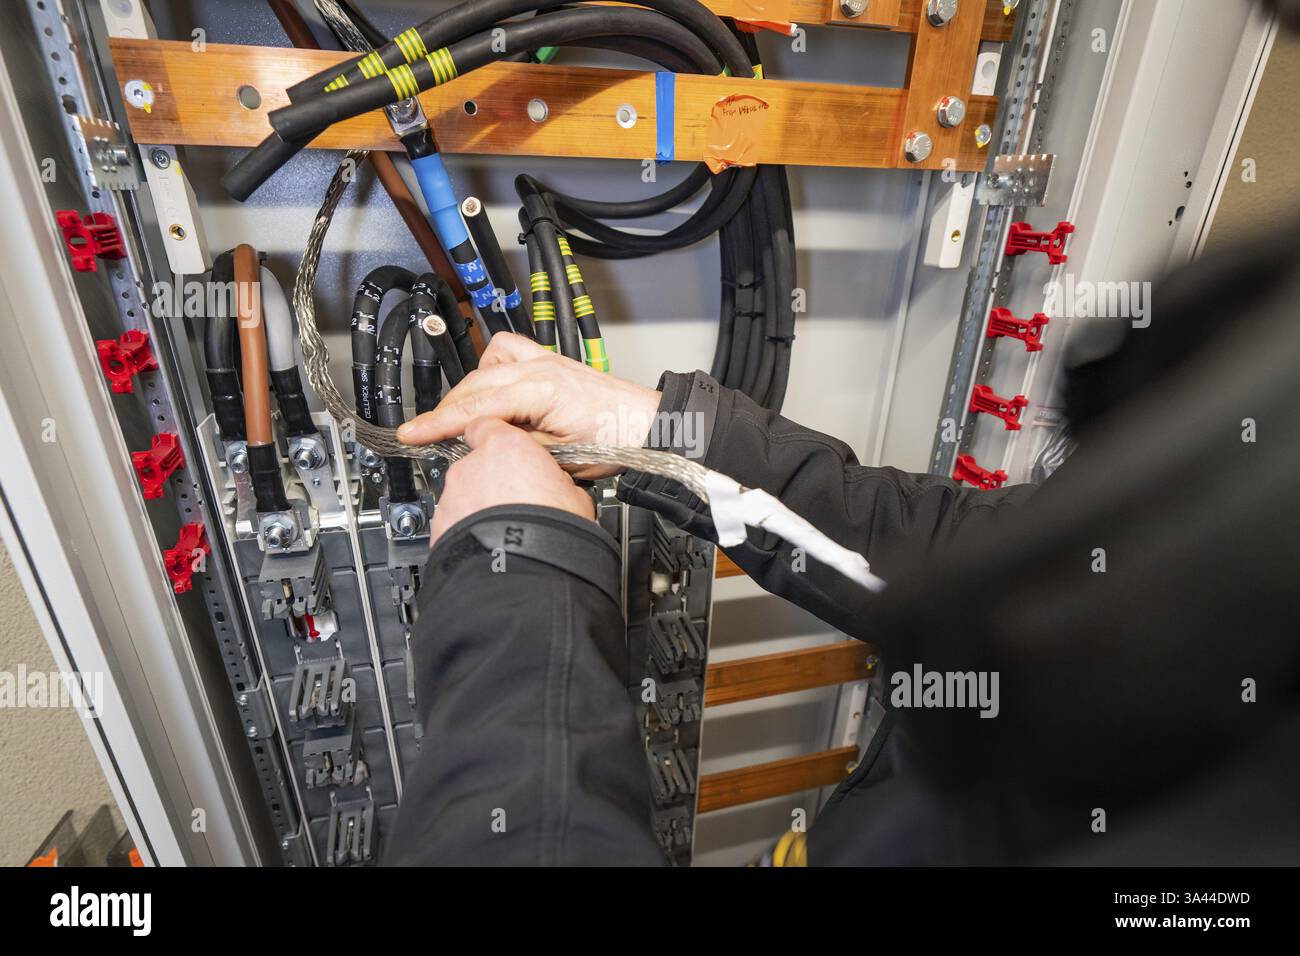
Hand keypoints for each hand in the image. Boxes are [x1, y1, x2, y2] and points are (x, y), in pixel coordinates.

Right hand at [397, 333, 661, 478]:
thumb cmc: (616, 441)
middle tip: (431, 435)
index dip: (438, 423)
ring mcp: (544, 359)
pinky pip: (508, 351)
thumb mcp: (558, 456)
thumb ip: (514, 443)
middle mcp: (539, 366)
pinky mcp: (551, 360)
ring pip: (486, 365)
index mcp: (539, 389)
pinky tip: (492, 389)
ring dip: (469, 390)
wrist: (648, 425)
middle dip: (449, 411)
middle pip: (474, 384)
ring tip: (464, 418)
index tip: (412, 434)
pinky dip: (491, 367)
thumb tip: (481, 441)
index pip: (475, 407)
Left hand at [428, 417, 594, 548]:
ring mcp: (452, 495)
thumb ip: (558, 482)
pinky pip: (454, 522)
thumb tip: (563, 489)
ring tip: (503, 530)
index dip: (498, 440)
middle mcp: (472, 465)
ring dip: (478, 508)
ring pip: (463, 495)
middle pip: (476, 463)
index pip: (489, 425)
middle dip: (491, 480)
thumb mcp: (573, 497)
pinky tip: (489, 546)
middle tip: (515, 501)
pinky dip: (466, 531)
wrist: (524, 571)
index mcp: (506, 447)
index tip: (509, 453)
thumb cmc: (551, 529)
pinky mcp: (441, 525)